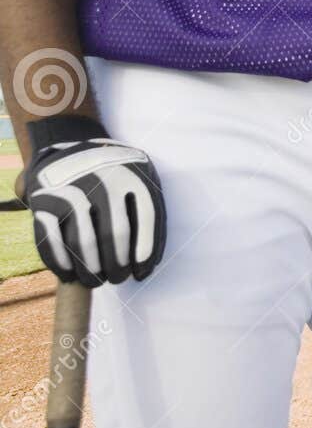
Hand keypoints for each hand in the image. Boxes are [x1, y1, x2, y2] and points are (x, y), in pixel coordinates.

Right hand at [22, 114, 165, 286]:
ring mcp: (72, 190)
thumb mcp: (141, 179)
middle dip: (117, 266)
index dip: (145, 252)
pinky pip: (51, 241)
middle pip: (115, 235)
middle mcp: (103, 181)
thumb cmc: (115, 175)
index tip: (141, 272)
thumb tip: (149, 265)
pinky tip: (69, 276)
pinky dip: (60, 264)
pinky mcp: (44, 201)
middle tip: (117, 278)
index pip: (146, 220)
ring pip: (84, 243)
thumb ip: (150, 215)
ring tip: (96, 281)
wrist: (70, 146)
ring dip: (90, 271)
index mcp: (134, 176)